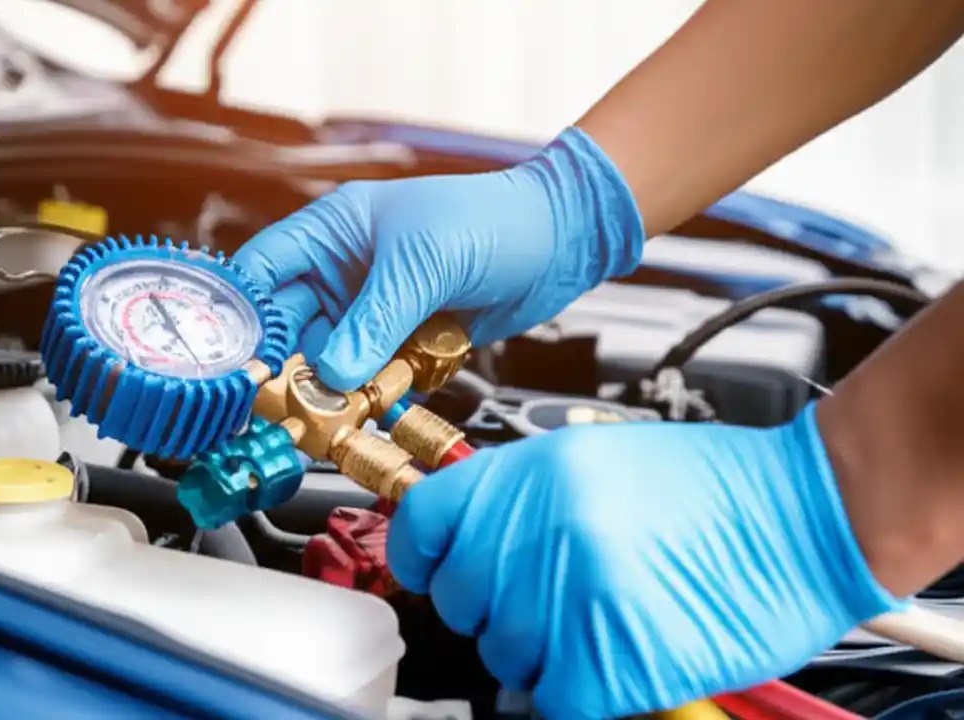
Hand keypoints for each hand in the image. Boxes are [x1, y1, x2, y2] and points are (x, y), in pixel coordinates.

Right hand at [233, 127, 643, 390]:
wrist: (563, 241)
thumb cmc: (494, 220)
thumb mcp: (423, 264)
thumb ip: (375, 321)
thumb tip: (335, 374)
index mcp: (333, 231)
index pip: (263, 271)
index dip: (242, 313)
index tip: (234, 357)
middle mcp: (345, 272)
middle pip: (289, 326)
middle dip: (285, 365)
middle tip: (280, 404)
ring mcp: (375, 308)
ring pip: (329, 359)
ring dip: (328, 389)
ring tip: (323, 417)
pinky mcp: (404, 340)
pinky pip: (370, 375)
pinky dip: (367, 395)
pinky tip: (367, 411)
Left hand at [387, 404, 903, 719]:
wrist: (805, 513)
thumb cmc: (713, 488)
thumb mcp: (594, 459)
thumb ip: (520, 500)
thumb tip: (465, 542)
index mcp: (529, 474)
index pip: (421, 525)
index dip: (423, 556)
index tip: (437, 570)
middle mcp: (539, 531)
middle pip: (459, 601)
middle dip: (498, 609)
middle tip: (554, 599)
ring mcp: (571, 597)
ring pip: (505, 657)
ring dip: (545, 653)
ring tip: (603, 621)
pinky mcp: (610, 660)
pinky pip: (554, 699)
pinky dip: (580, 691)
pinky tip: (617, 658)